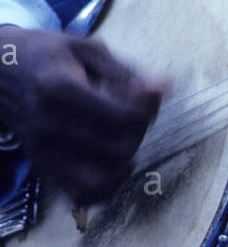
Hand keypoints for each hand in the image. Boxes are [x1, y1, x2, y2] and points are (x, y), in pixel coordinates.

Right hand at [0, 26, 163, 205]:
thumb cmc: (46, 56)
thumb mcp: (85, 50)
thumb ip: (126, 72)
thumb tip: (164, 88)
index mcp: (60, 90)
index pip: (124, 118)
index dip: (147, 108)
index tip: (146, 93)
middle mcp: (49, 127)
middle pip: (119, 149)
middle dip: (138, 131)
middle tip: (134, 113)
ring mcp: (44, 153)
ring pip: (105, 179)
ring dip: (127, 160)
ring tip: (123, 137)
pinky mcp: (44, 169)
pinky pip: (84, 195)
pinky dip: (108, 186)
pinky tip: (114, 164)